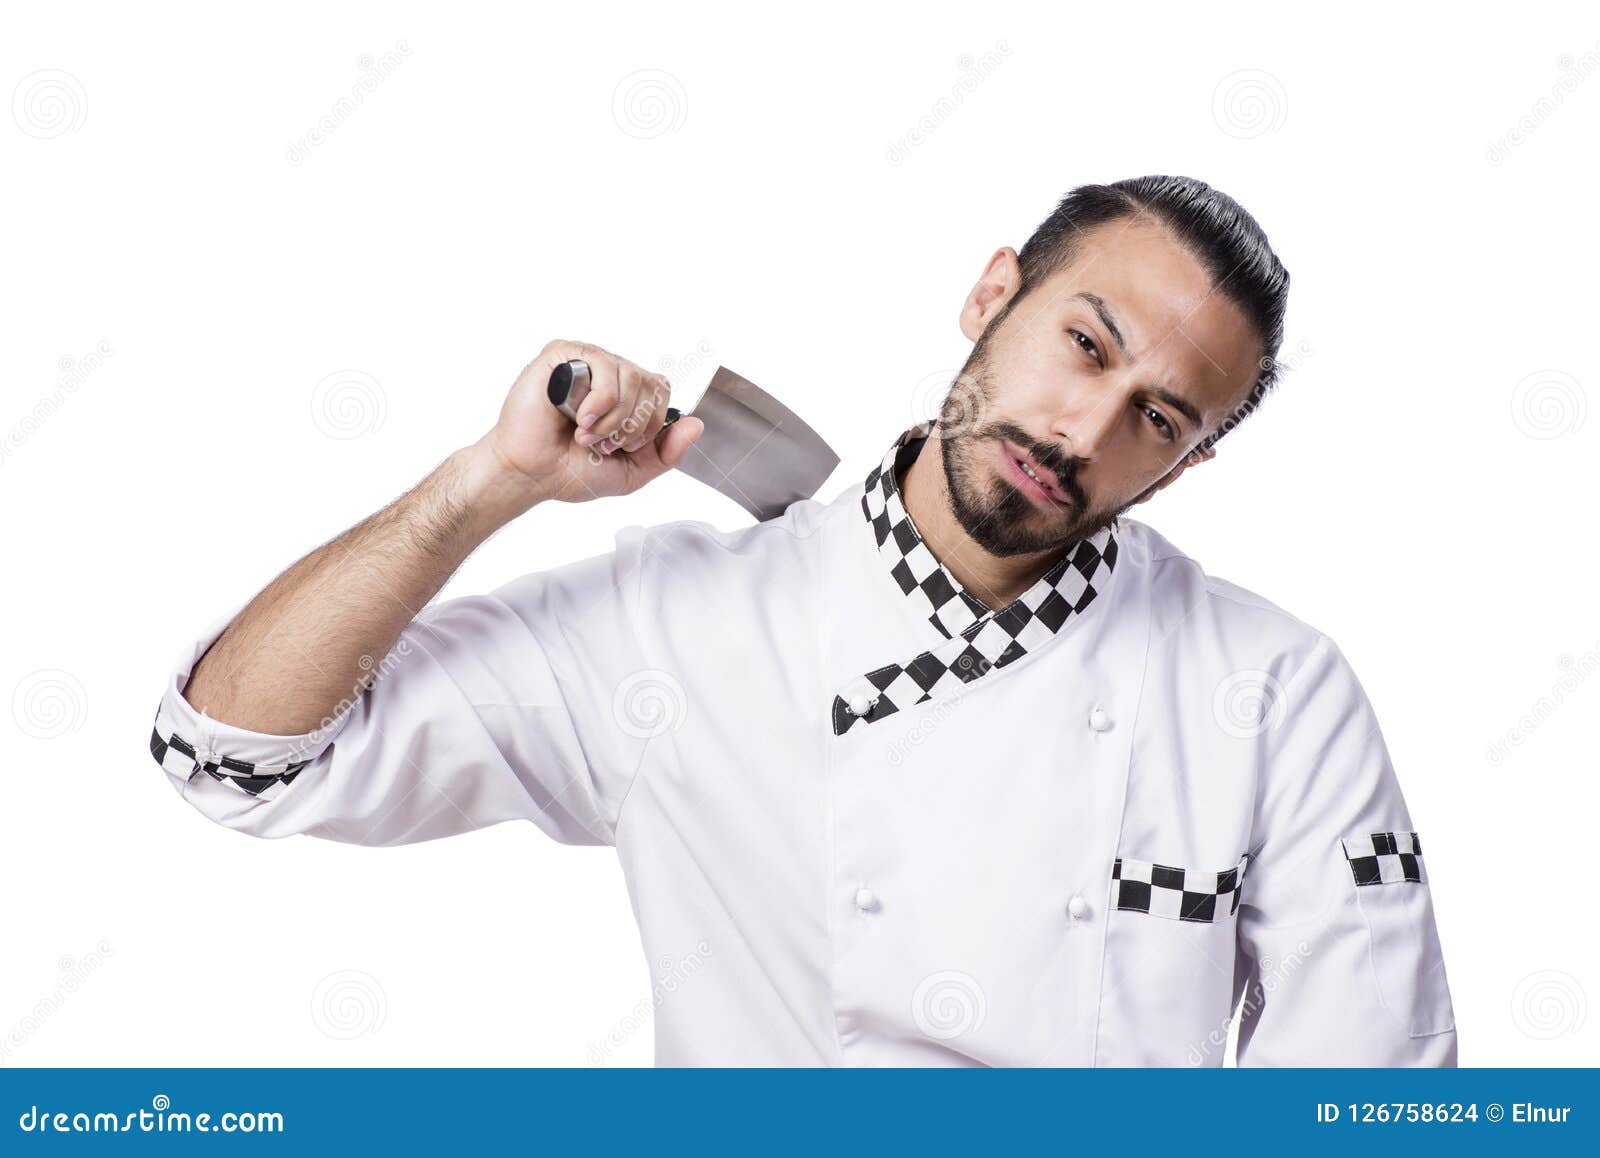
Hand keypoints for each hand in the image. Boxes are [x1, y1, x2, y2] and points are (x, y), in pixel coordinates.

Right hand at [477, 339, 704, 505]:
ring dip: (613, 417)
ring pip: (630, 375)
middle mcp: (607, 374)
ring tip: (586, 434)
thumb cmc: (571, 471)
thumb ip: (667, 452)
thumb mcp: (633, 471)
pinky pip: (601, 362)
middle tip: (602, 442)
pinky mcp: (562, 355)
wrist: (532, 475)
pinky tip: (580, 417)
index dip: (651, 421)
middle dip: (632, 424)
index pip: (661, 389)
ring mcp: (585, 362)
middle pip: (650, 382)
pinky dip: (599, 399)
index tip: (626, 445)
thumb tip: (696, 425)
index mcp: (624, 395)